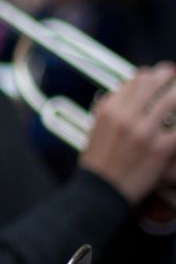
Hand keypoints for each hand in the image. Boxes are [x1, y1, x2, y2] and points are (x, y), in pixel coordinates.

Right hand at [80, 63, 175, 204]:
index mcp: (109, 110)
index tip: (155, 74)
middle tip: (173, 74)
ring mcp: (144, 132)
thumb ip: (109, 109)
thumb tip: (121, 90)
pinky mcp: (160, 149)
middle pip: (152, 85)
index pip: (133, 82)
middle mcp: (126, 117)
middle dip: (166, 76)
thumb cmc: (98, 162)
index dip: (148, 75)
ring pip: (171, 101)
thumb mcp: (95, 129)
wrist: (101, 190)